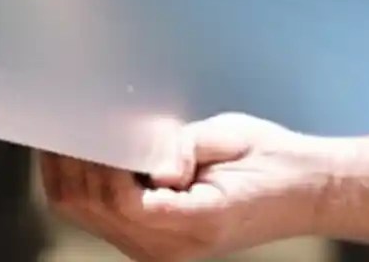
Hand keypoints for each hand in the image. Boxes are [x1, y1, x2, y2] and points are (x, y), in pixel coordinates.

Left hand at [39, 113, 330, 260]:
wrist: (306, 191)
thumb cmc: (273, 160)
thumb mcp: (230, 138)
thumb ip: (183, 149)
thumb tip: (150, 163)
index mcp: (195, 223)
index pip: (122, 200)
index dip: (97, 163)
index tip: (86, 123)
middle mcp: (171, 248)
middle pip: (95, 212)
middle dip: (71, 167)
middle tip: (62, 120)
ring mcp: (162, 252)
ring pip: (90, 220)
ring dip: (71, 178)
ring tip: (64, 134)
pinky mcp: (158, 244)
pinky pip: (106, 220)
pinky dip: (87, 190)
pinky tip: (84, 158)